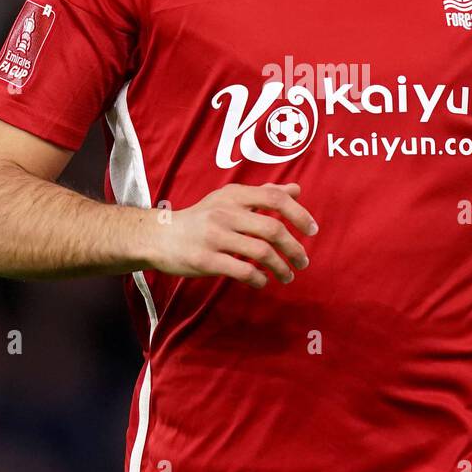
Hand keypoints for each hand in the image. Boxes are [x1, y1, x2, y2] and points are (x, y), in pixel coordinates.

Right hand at [144, 181, 317, 287]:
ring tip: (288, 276)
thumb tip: (296, 189)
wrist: (159, 236)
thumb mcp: (229, 199)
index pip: (275, 198)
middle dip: (294, 248)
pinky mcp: (206, 260)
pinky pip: (243, 271)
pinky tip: (263, 282)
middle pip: (273, 229)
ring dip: (281, 267)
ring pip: (261, 252)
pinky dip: (259, 279)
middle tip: (303, 261)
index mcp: (233, 195)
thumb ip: (263, 194)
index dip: (299, 214)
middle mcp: (225, 213)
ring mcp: (214, 236)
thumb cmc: (200, 218)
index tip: (312, 230)